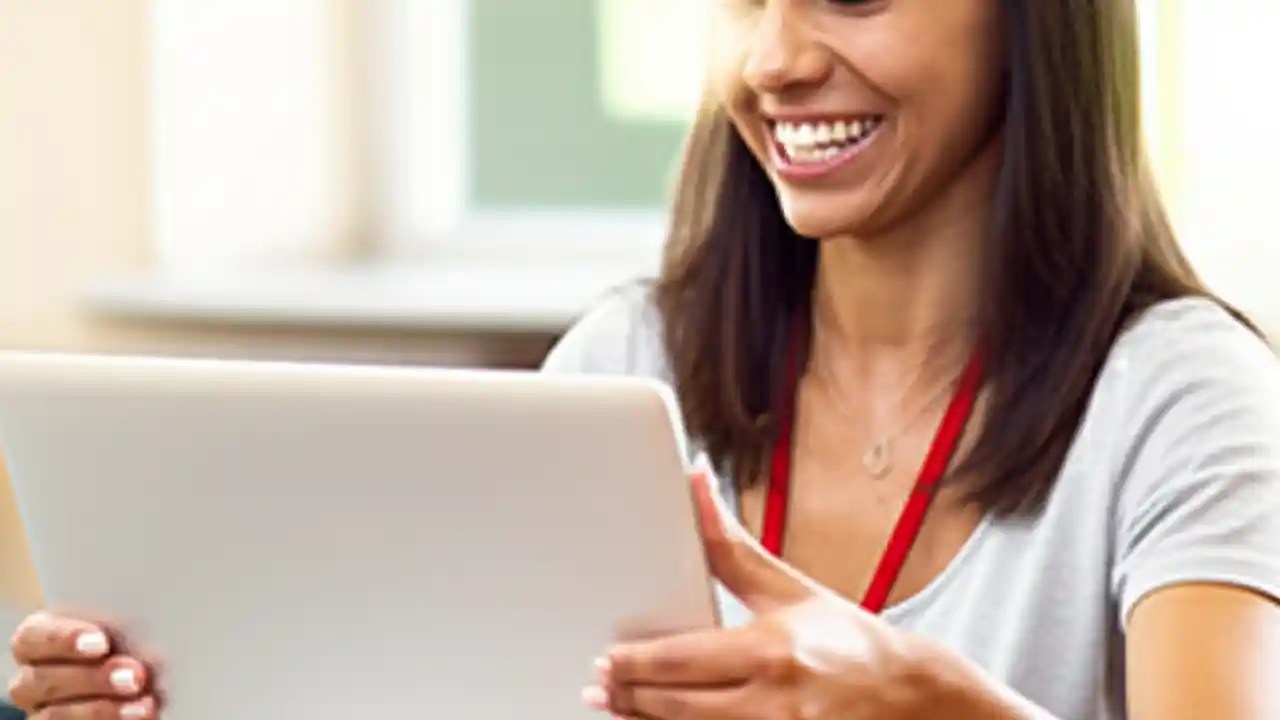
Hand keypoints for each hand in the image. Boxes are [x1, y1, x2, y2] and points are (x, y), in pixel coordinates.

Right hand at [8, 612, 158, 718]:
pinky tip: (140, 718)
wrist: (145, 681)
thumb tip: (151, 609)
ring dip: (103, 711)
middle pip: (46, 681)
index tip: (101, 643)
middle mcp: (34, 679)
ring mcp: (44, 712)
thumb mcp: (129, 628)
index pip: (33, 636)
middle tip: (135, 676)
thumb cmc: (135, 643)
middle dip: (94, 679)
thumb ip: (125, 622)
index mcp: (40, 640)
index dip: (63, 639)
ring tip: (145, 706)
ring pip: (55, 716)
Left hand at [581, 472, 956, 719]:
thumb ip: (731, 546)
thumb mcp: (790, 590)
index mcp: (772, 651)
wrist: (913, 698)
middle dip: (629, 698)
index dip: (633, 665)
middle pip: (675, 706)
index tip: (605, 660)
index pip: (680, 661)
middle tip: (598, 686)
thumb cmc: (849, 641)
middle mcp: (775, 702)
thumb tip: (695, 481)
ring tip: (617, 709)